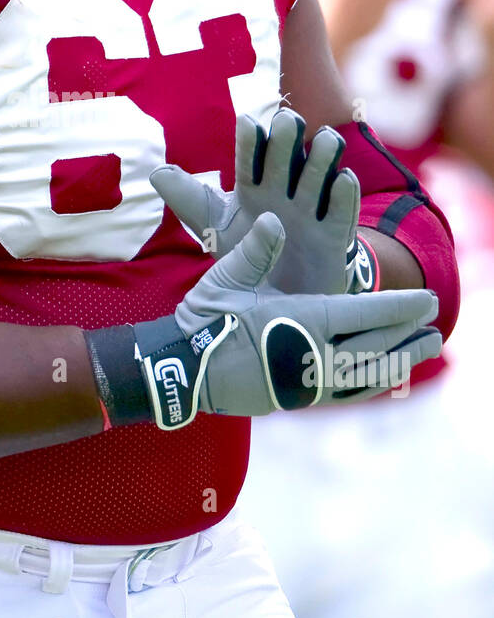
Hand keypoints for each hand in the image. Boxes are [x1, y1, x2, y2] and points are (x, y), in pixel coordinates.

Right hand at [132, 213, 440, 424]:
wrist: (184, 370)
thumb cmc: (204, 320)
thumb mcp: (226, 280)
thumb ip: (254, 251)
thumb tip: (274, 220)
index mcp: (296, 321)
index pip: (360, 315)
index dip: (397, 309)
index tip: (427, 303)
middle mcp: (308, 355)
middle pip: (373, 348)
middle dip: (406, 336)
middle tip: (435, 327)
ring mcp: (305, 381)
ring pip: (365, 374)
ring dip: (397, 361)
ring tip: (422, 349)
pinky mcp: (297, 397)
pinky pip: (346, 391)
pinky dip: (372, 381)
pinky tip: (385, 374)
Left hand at [151, 108, 367, 294]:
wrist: (278, 295)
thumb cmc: (245, 251)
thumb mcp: (214, 226)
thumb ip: (189, 199)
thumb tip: (156, 173)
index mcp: (253, 185)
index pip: (251, 157)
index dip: (250, 141)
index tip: (246, 123)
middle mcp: (284, 190)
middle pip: (287, 159)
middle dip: (287, 140)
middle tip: (286, 122)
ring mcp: (310, 210)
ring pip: (319, 176)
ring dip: (322, 157)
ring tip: (324, 140)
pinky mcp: (334, 236)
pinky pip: (341, 213)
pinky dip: (343, 196)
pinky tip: (343, 179)